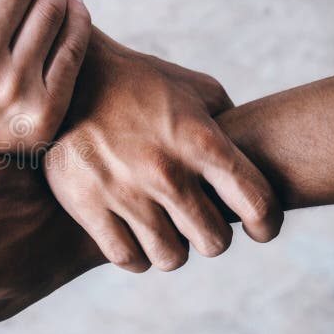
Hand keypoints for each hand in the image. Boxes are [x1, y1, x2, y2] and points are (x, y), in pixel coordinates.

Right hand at [44, 25, 283, 271]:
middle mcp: (164, 170)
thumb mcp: (193, 89)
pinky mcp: (85, 203)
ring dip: (173, 249)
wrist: (68, 76)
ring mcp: (122, 190)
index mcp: (199, 140)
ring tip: (165, 231)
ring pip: (170, 257)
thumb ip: (229, 125)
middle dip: (211, 235)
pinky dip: (137, 255)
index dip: (265, 224)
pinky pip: (126, 257)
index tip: (259, 228)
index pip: (256, 204)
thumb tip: (252, 162)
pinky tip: (135, 238)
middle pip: (214, 242)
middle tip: (198, 222)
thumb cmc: (137, 83)